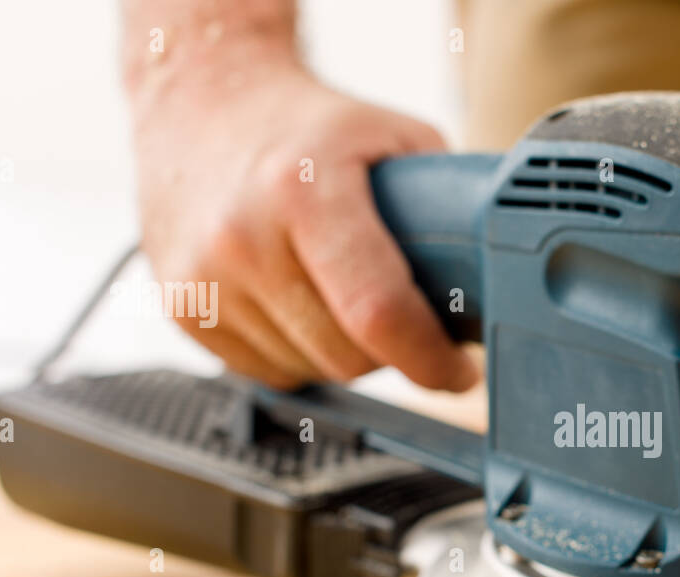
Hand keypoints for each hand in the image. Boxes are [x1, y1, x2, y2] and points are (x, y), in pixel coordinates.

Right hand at [130, 61, 477, 390]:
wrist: (199, 100)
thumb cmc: (305, 125)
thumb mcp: (394, 138)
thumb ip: (450, 207)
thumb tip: (498, 281)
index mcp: (302, 191)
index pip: (378, 312)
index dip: (429, 359)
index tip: (457, 371)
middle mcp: (242, 236)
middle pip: (347, 356)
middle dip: (393, 353)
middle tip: (407, 323)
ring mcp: (203, 278)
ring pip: (310, 372)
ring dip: (344, 355)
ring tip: (346, 301)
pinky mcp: (181, 308)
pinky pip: (267, 372)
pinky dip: (298, 355)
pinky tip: (302, 306)